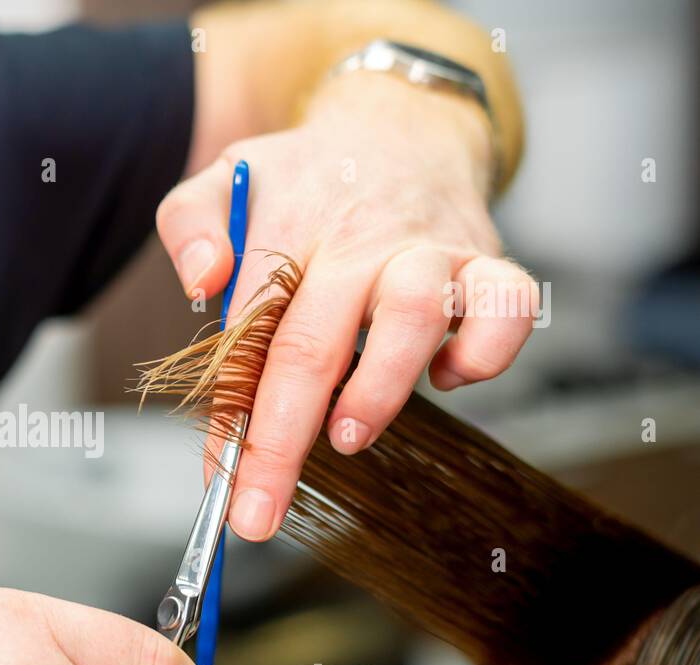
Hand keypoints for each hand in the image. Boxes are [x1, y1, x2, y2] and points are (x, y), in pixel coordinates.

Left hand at [157, 72, 540, 541]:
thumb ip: (190, 227)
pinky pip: (509, 305)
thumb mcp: (226, 180)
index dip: (230, 416)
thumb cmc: (305, 177)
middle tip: (261, 509)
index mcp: (287, 231)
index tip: (219, 483)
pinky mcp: (486, 261)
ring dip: (380, 386)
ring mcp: (427, 251)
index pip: (247, 335)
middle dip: (283, 440)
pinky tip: (449, 378)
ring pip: (415, 316)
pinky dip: (487, 351)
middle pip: (315, 343)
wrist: (401, 121)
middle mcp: (359, 243)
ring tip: (348, 435)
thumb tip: (202, 283)